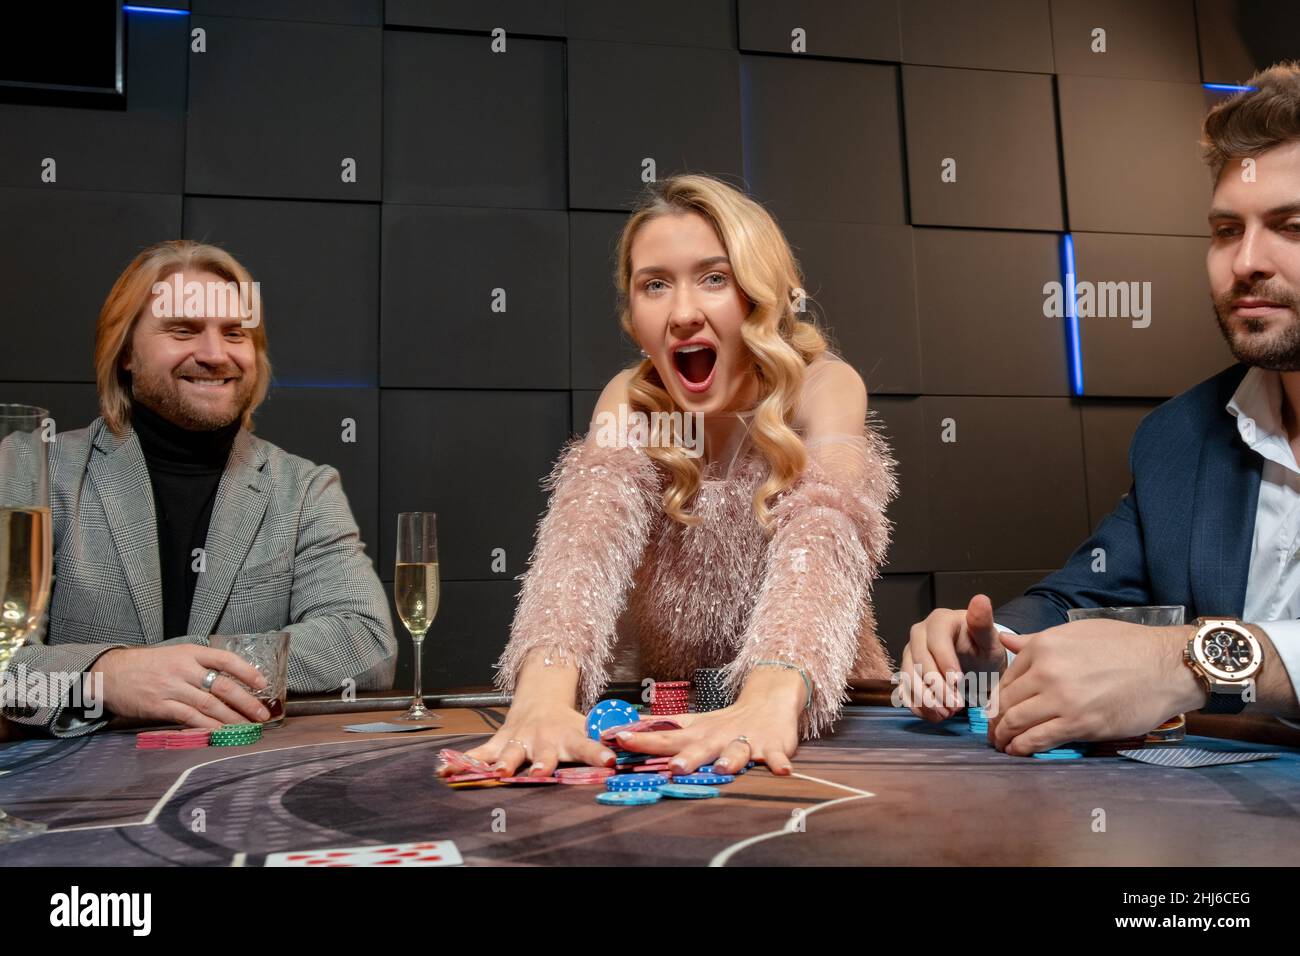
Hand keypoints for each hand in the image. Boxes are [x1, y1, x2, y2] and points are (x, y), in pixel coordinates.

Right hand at [95, 645, 270, 727]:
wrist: (110, 673)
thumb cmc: (148, 665)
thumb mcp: (175, 655)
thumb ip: (200, 665)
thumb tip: (231, 681)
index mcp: (190, 652)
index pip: (225, 659)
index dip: (247, 671)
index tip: (263, 683)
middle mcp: (183, 669)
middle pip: (222, 685)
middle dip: (245, 702)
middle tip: (261, 714)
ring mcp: (172, 688)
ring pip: (209, 704)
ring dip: (231, 718)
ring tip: (248, 727)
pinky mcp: (160, 706)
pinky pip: (189, 717)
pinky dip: (208, 726)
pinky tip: (221, 733)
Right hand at [457, 702, 615, 777]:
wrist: (539, 699)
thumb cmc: (568, 722)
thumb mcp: (592, 726)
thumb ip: (611, 736)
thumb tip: (643, 736)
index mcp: (569, 736)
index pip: (589, 744)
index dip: (600, 750)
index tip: (611, 758)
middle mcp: (542, 740)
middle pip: (544, 754)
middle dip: (543, 764)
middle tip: (543, 773)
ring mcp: (518, 741)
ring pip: (509, 754)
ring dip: (503, 764)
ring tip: (498, 774)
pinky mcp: (498, 743)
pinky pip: (478, 755)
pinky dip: (462, 763)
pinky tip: (444, 771)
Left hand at [612, 695, 799, 775]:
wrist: (767, 702)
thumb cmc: (723, 722)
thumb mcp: (692, 723)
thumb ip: (661, 727)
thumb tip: (625, 728)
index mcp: (696, 734)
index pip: (666, 736)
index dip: (643, 739)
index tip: (619, 739)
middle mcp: (717, 738)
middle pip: (699, 747)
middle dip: (687, 757)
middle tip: (674, 767)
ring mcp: (744, 741)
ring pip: (736, 751)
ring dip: (730, 760)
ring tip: (723, 768)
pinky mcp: (771, 747)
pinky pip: (775, 757)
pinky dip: (779, 763)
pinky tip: (782, 771)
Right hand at [901, 594, 1008, 720]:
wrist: (974, 660)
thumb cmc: (982, 647)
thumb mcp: (989, 637)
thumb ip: (983, 622)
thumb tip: (981, 599)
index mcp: (939, 621)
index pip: (936, 640)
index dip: (945, 661)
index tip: (959, 681)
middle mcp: (918, 634)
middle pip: (919, 661)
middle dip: (937, 685)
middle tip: (956, 705)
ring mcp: (909, 654)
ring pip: (908, 677)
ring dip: (926, 699)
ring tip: (948, 713)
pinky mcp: (906, 673)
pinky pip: (904, 691)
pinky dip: (918, 707)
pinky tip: (936, 716)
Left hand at [989, 621, 1205, 754]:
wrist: (1165, 665)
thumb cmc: (1125, 645)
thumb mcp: (1077, 632)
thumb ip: (1037, 641)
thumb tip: (1006, 641)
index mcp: (1044, 647)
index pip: (1007, 677)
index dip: (1000, 697)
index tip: (999, 709)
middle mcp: (1047, 672)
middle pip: (1007, 702)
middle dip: (997, 720)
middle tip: (994, 732)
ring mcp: (1062, 699)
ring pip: (1018, 722)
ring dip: (1005, 737)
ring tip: (1002, 744)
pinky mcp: (1080, 724)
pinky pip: (1040, 739)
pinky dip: (1023, 747)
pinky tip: (1017, 751)